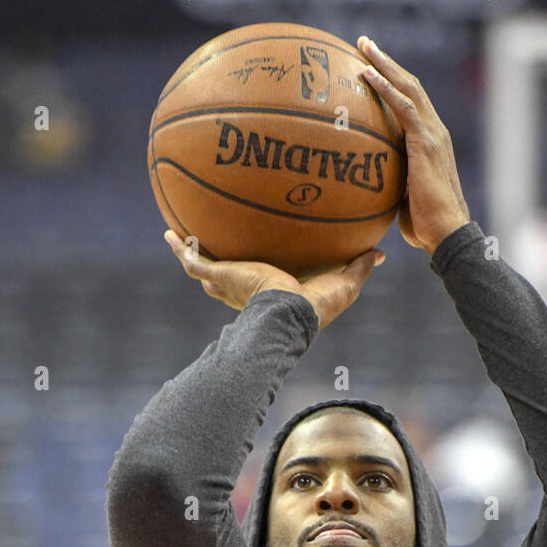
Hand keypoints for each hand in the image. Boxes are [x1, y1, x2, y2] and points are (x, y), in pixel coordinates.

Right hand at [164, 232, 383, 329]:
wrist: (291, 313)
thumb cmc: (317, 307)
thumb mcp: (344, 282)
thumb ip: (358, 267)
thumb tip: (379, 253)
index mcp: (269, 297)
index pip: (258, 290)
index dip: (254, 281)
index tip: (256, 273)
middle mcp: (244, 293)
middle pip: (225, 284)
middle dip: (217, 273)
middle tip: (214, 256)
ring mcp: (229, 285)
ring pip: (204, 271)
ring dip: (191, 257)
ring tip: (179, 239)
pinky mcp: (220, 275)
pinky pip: (193, 260)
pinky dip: (179, 248)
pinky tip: (167, 232)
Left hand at [357, 36, 469, 254]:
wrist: (446, 234)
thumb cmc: (426, 226)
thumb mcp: (404, 198)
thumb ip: (392, 183)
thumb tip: (370, 187)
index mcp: (431, 142)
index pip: (411, 102)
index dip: (393, 82)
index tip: (372, 66)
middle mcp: (435, 132)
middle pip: (409, 86)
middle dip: (386, 62)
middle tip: (364, 44)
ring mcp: (432, 135)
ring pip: (407, 87)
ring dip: (384, 64)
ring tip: (363, 47)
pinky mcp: (426, 143)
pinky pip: (404, 107)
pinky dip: (385, 87)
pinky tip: (367, 74)